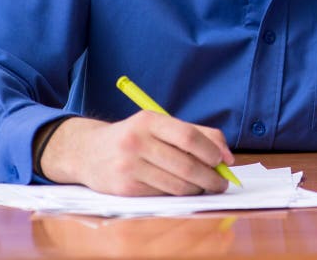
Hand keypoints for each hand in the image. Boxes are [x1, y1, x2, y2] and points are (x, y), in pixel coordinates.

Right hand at [38, 113, 234, 195]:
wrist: (89, 152)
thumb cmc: (136, 137)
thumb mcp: (160, 125)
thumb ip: (196, 133)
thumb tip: (226, 155)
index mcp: (149, 120)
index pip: (188, 136)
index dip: (211, 151)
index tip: (224, 160)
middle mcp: (136, 141)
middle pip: (186, 164)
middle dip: (211, 177)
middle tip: (222, 182)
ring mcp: (129, 166)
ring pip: (176, 185)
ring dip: (198, 189)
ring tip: (205, 187)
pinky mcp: (124, 188)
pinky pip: (162, 195)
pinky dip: (178, 195)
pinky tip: (183, 190)